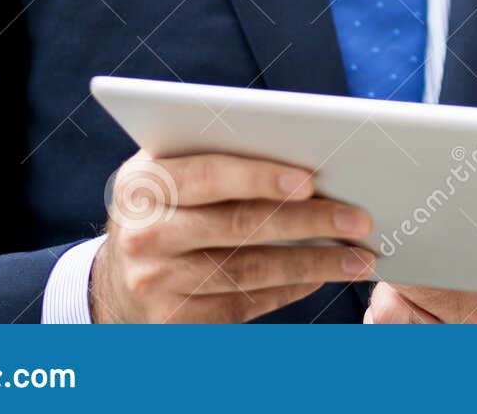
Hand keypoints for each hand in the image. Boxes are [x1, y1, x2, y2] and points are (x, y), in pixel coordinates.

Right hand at [90, 151, 377, 322]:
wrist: (117, 280)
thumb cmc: (167, 206)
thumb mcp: (172, 171)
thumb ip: (221, 156)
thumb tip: (308, 156)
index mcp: (144, 183)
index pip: (211, 175)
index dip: (262, 177)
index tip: (311, 179)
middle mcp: (145, 235)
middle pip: (240, 226)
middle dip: (308, 221)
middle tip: (359, 219)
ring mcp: (158, 283)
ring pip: (250, 271)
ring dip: (314, 263)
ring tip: (359, 257)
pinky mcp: (176, 321)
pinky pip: (246, 303)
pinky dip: (291, 288)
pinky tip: (323, 276)